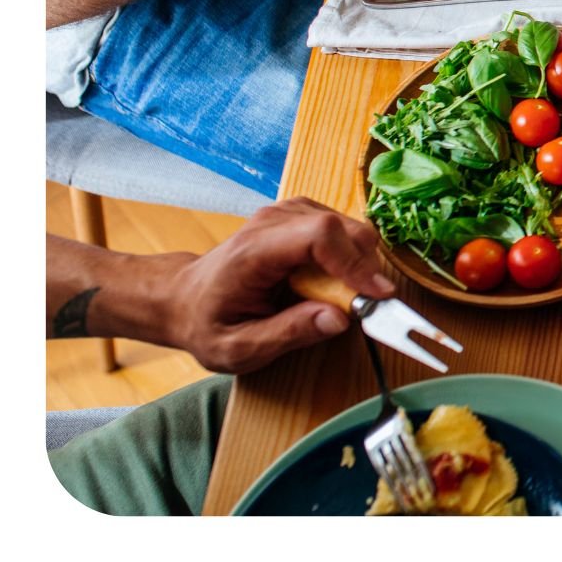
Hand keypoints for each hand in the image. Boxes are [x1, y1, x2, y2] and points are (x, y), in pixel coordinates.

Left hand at [166, 199, 396, 373]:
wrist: (184, 297)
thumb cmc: (208, 323)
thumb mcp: (237, 348)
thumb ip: (287, 334)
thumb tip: (339, 319)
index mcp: (254, 251)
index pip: (319, 236)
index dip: (355, 263)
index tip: (376, 295)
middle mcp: (273, 221)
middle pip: (342, 227)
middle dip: (364, 267)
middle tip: (365, 306)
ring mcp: (287, 213)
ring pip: (348, 226)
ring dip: (359, 262)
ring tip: (344, 298)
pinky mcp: (299, 216)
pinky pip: (342, 229)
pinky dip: (350, 256)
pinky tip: (335, 281)